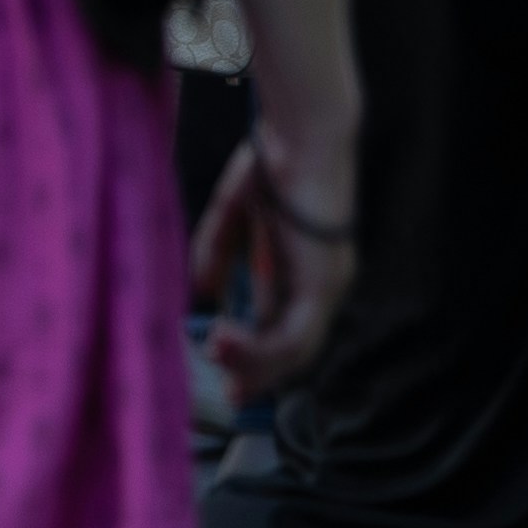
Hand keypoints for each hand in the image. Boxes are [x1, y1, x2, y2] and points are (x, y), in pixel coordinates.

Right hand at [189, 134, 355, 396]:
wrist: (301, 131)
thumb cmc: (271, 158)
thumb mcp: (233, 212)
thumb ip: (216, 252)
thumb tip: (200, 295)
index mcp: (304, 266)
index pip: (284, 325)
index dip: (254, 354)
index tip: (223, 367)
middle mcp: (322, 284)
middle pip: (293, 349)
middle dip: (258, 374)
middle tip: (230, 395)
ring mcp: (327, 286)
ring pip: (294, 352)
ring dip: (253, 363)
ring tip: (215, 355)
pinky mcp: (323, 285)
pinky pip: (292, 336)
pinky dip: (258, 348)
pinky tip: (225, 339)